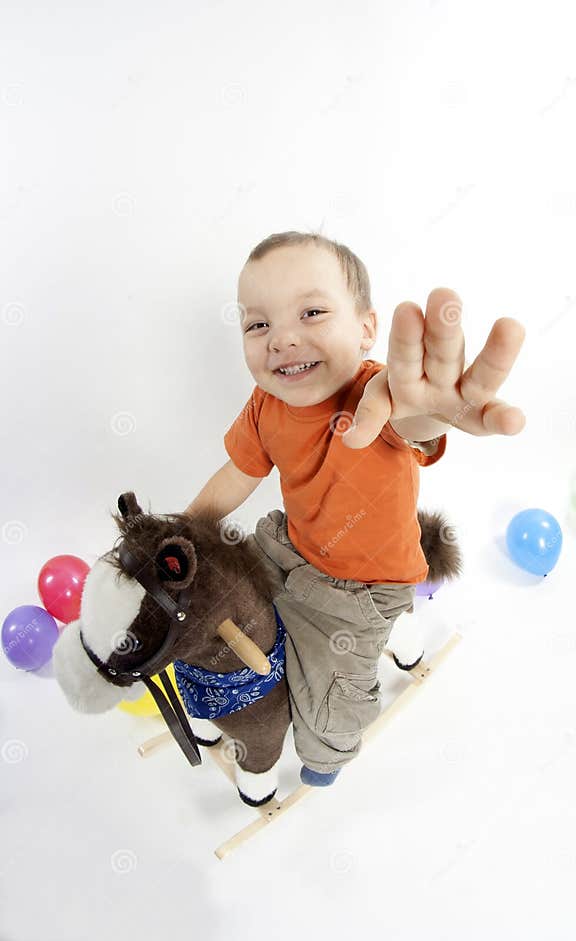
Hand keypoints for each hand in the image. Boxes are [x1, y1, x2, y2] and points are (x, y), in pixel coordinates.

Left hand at [342, 287, 526, 448]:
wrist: (431, 407)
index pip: (404, 352)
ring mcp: (464, 392)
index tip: (406, 307)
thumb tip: (350, 439)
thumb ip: (371, 412)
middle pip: (442, 350)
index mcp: (409, 367)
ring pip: (479, 374)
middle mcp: (441, 372)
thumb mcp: (384, 399)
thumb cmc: (407, 390)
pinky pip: (493, 418)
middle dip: (442, 327)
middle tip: (444, 294)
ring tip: (512, 326)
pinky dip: (504, 420)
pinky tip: (517, 420)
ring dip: (495, 353)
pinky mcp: (482, 415)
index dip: (405, 335)